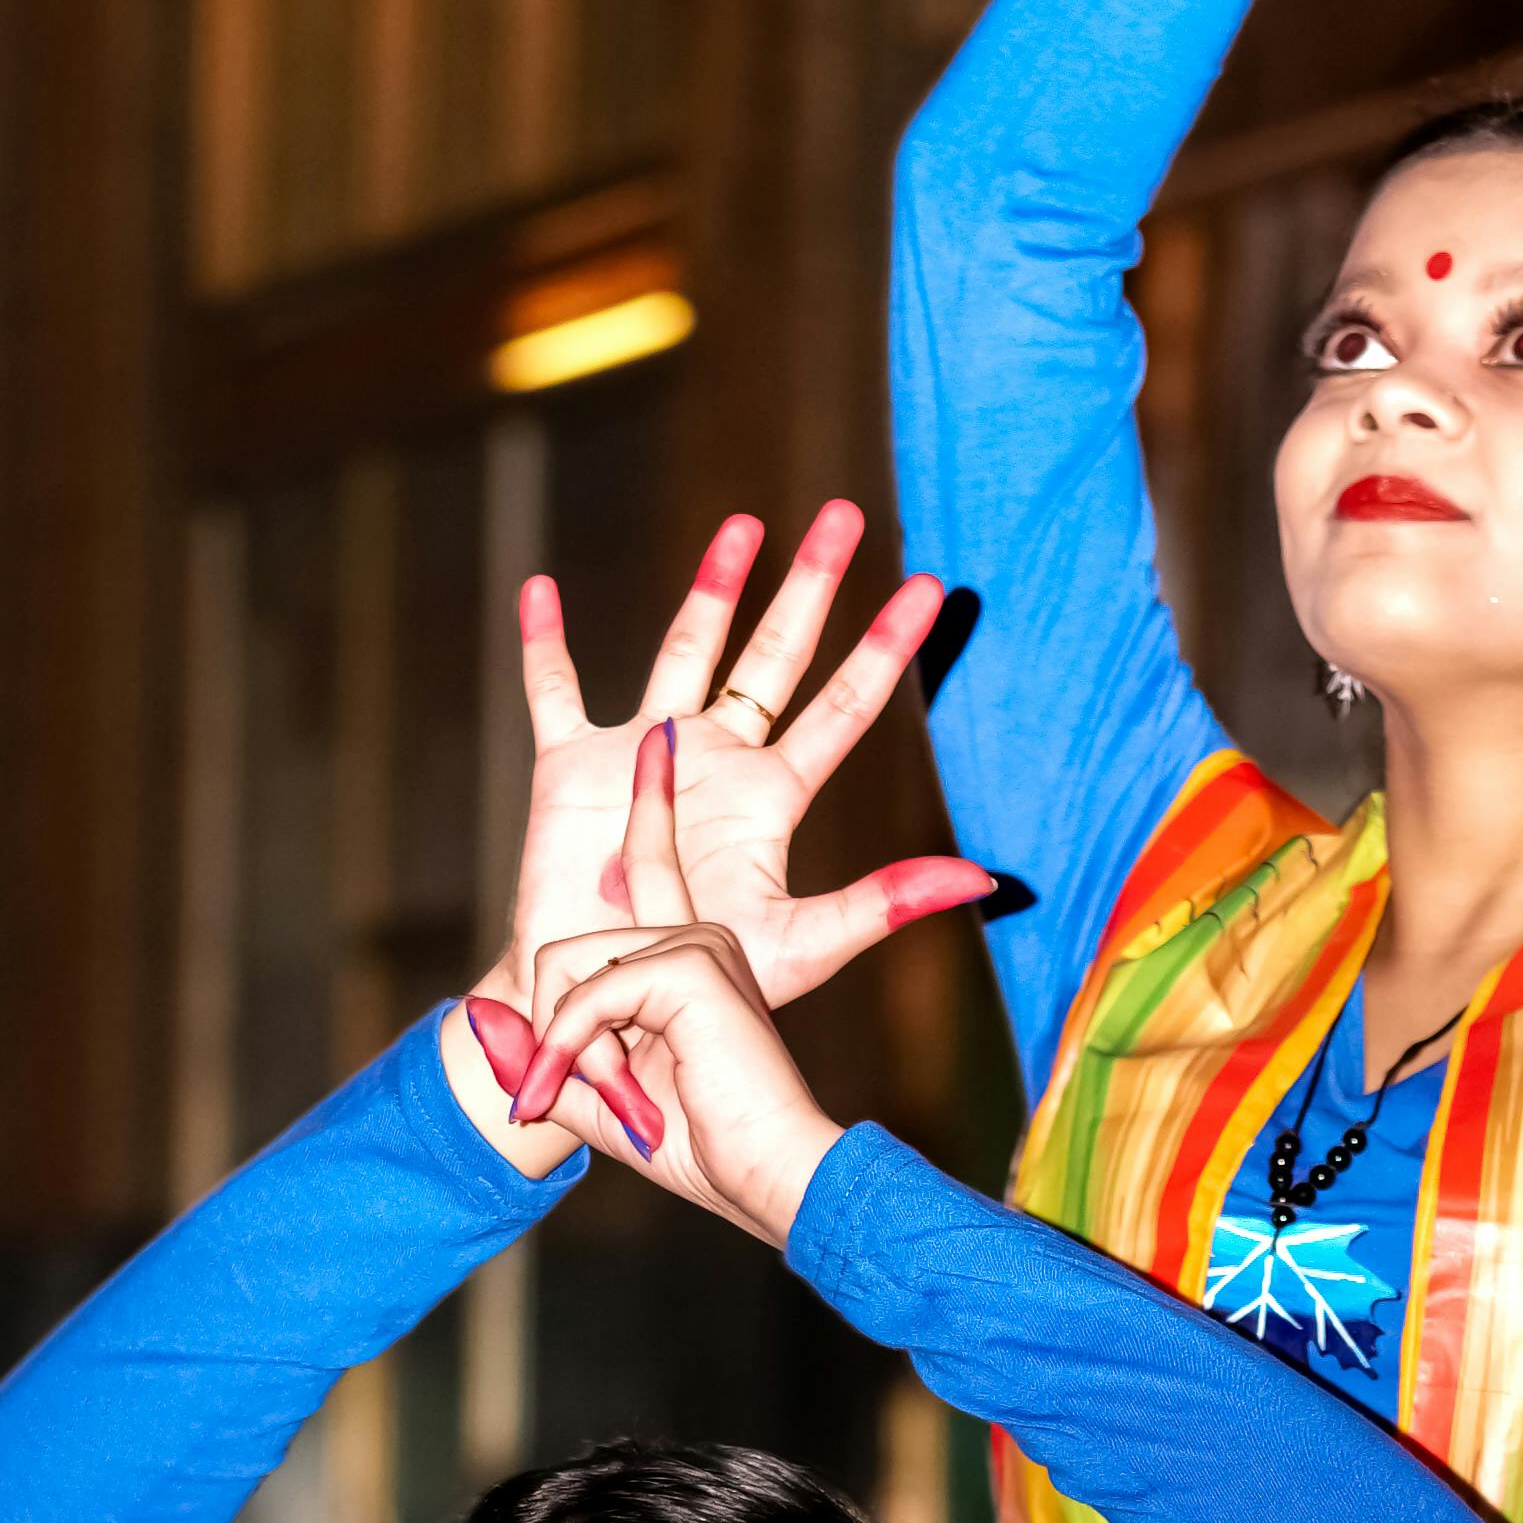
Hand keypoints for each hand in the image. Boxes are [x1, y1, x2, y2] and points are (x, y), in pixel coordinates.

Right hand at [469, 508, 989, 1167]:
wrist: (593, 1009)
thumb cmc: (692, 988)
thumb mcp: (798, 946)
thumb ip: (882, 908)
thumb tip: (982, 880)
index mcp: (769, 797)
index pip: (842, 707)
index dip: (884, 649)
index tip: (928, 587)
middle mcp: (714, 760)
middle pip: (774, 654)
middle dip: (810, 585)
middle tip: (843, 513)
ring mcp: (643, 753)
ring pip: (686, 651)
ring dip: (713, 588)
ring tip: (745, 525)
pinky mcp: (571, 768)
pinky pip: (554, 693)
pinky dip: (544, 645)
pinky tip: (540, 591)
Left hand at [480, 723, 850, 1248]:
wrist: (772, 1173)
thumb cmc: (701, 1148)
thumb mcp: (602, 1101)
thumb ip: (546, 1058)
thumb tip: (477, 1019)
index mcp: (690, 956)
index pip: (646, 864)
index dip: (647, 800)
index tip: (652, 738)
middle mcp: (696, 934)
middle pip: (567, 953)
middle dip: (557, 1039)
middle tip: (584, 1099)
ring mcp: (695, 939)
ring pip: (570, 972)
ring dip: (572, 1053)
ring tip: (619, 1101)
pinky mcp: (690, 960)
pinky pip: (591, 995)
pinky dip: (583, 1050)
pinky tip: (618, 1087)